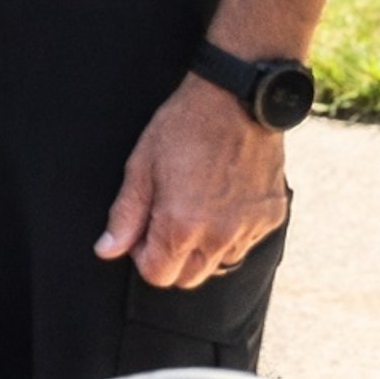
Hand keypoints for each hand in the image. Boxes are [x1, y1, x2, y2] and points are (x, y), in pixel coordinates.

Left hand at [97, 71, 290, 287]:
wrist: (237, 101)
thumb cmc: (182, 128)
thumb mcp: (141, 166)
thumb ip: (125, 215)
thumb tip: (107, 251)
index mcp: (182, 227)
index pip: (158, 275)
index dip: (142, 256)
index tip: (141, 229)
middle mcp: (220, 237)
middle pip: (188, 278)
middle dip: (170, 258)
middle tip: (163, 219)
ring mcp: (250, 229)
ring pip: (219, 264)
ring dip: (202, 248)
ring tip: (193, 205)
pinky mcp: (272, 218)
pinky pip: (245, 242)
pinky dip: (230, 232)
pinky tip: (221, 200)